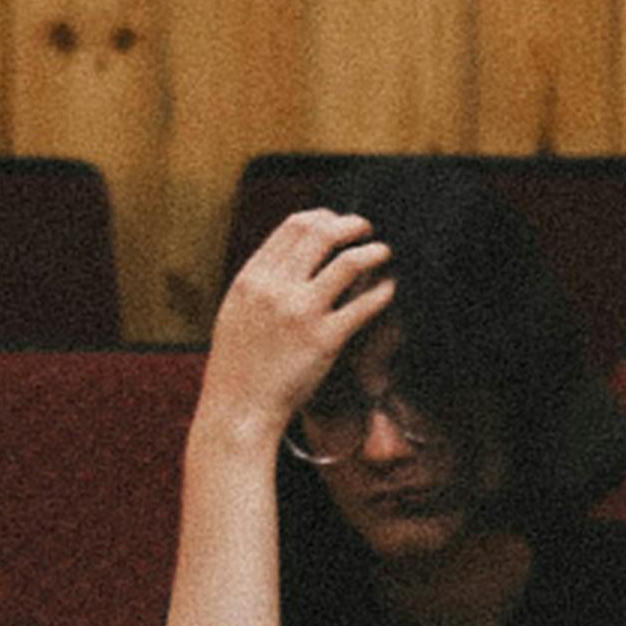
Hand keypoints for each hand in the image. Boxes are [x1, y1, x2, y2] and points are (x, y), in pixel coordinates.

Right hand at [198, 207, 393, 453]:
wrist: (239, 409)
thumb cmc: (238, 365)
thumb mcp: (237, 310)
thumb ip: (262, 281)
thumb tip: (291, 254)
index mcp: (252, 278)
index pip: (293, 226)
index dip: (323, 217)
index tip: (338, 221)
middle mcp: (276, 289)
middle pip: (322, 234)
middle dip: (351, 225)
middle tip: (367, 228)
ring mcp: (301, 313)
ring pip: (349, 263)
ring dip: (373, 251)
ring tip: (384, 252)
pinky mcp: (325, 340)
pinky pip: (364, 304)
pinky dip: (382, 290)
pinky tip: (389, 288)